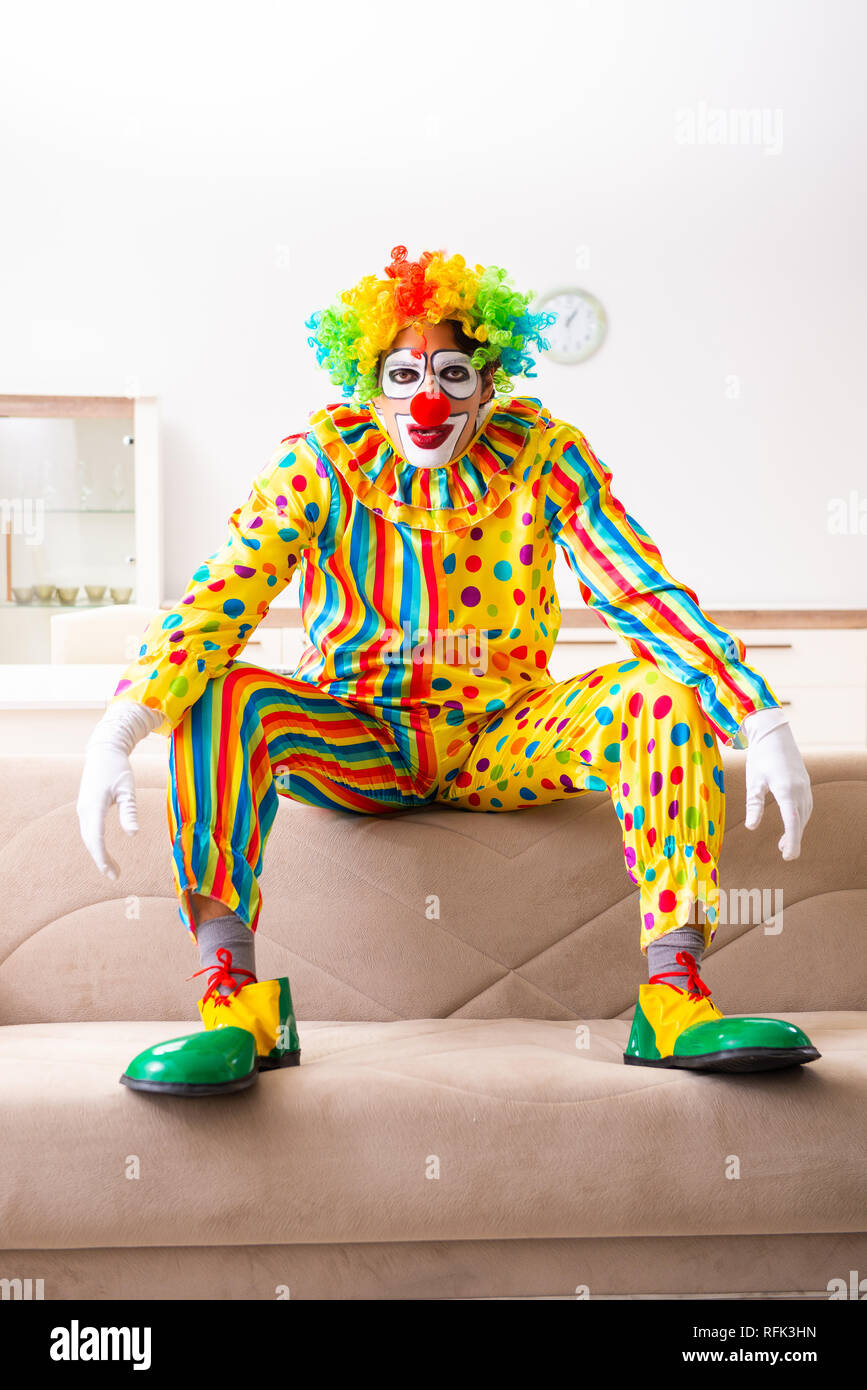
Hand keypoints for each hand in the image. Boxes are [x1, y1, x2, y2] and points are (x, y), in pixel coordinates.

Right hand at [76, 701, 160, 880]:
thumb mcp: (128, 789)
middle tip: (116, 876)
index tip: (111, 872)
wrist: (104, 751)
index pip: (96, 837)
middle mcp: (85, 810)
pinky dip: (96, 844)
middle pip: (90, 841)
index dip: (102, 857)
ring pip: (88, 837)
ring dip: (98, 854)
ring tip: (112, 869)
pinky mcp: (86, 808)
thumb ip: (129, 811)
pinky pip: (89, 831)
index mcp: (94, 805)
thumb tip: (133, 834)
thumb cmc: (118, 768)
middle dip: (101, 860)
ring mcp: (83, 809)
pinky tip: (105, 853)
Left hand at [741, 708, 812, 859]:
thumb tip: (751, 827)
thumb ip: (754, 805)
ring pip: (804, 814)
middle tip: (784, 854)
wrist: (774, 735)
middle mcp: (799, 790)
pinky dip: (799, 818)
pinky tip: (791, 824)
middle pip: (800, 821)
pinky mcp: (805, 784)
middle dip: (793, 839)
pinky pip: (805, 806)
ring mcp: (805, 786)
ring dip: (796, 829)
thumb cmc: (760, 758)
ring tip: (784, 844)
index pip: (792, 822)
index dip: (792, 841)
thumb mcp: (753, 782)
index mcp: (786, 790)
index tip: (789, 857)